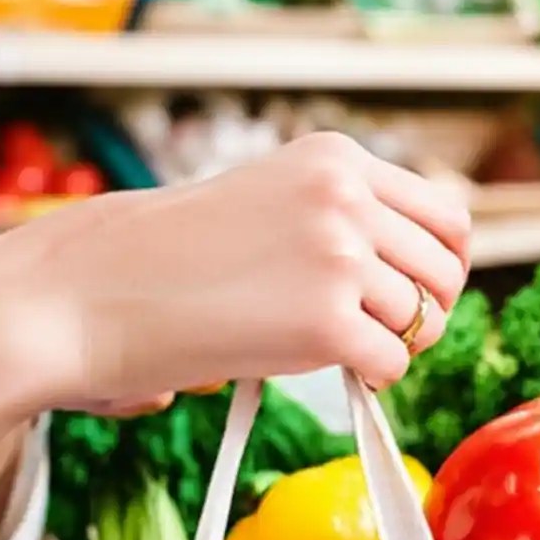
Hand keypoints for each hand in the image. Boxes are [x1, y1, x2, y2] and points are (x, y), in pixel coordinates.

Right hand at [0, 132, 470, 407]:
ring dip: (394, 346)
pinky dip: (373, 379)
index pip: (448, 216)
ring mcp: (339, 256)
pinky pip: (392, 365)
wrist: (91, 290)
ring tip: (345, 351)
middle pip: (446, 272)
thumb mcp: (271, 199)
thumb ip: (344, 218)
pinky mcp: (326, 321)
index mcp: (337, 160)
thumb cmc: (173, 255)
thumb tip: (425, 275)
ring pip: (425, 321)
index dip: (442, 266)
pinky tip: (336, 371)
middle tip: (383, 334)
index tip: (418, 293)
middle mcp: (346, 198)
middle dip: (426, 312)